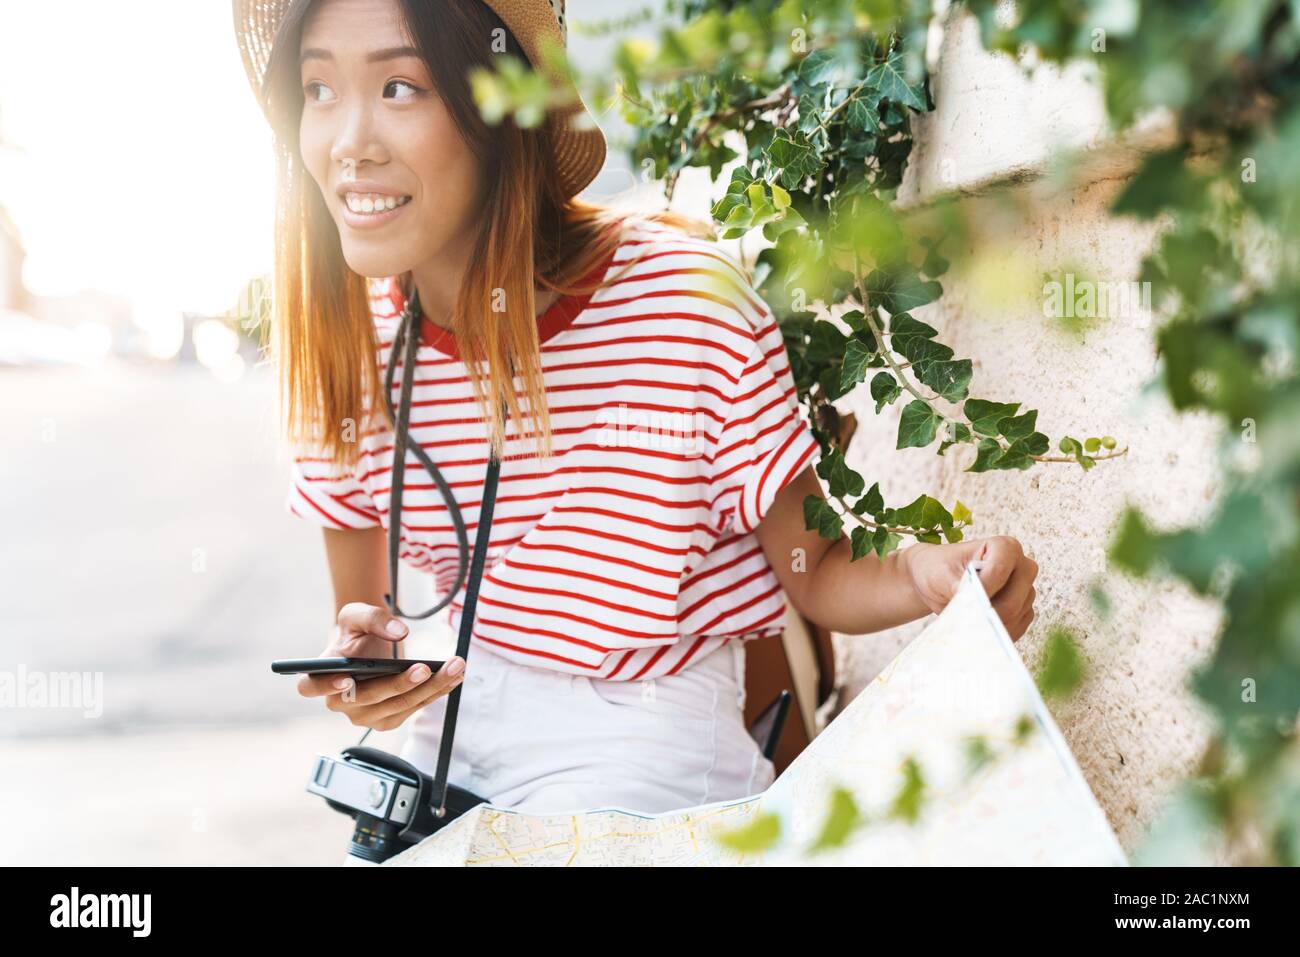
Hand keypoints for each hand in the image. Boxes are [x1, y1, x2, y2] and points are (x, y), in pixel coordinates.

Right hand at [296, 602, 465, 730]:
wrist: (369, 647)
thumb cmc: (356, 632)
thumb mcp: (357, 614)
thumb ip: (374, 618)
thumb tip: (399, 632)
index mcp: (321, 675)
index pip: (312, 687)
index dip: (326, 686)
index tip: (345, 680)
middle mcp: (340, 702)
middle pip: (370, 699)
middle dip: (400, 684)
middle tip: (424, 667)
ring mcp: (365, 715)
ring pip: (399, 705)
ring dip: (430, 688)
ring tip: (455, 666)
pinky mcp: (389, 719)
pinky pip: (414, 707)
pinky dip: (437, 692)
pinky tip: (454, 675)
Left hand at [904, 536, 1038, 640]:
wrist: (937, 582)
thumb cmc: (939, 570)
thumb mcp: (940, 574)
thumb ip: (957, 585)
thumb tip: (973, 603)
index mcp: (1005, 547)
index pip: (1001, 570)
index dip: (982, 587)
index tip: (962, 594)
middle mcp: (1022, 567)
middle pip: (1013, 600)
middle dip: (986, 612)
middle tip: (962, 615)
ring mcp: (1025, 591)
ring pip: (1015, 617)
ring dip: (989, 624)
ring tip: (965, 618)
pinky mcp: (1023, 611)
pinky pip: (1016, 628)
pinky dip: (995, 633)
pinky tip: (976, 627)